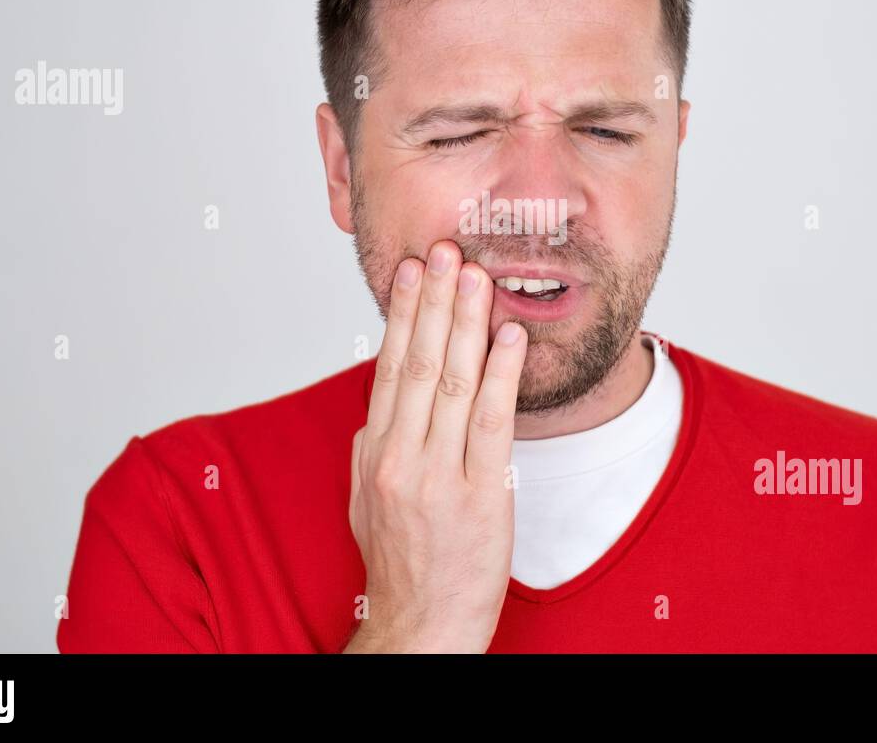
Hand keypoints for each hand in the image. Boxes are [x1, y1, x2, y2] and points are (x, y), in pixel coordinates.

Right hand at [343, 239, 526, 652]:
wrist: (422, 625)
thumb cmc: (400, 562)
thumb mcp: (367, 499)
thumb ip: (375, 445)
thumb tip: (383, 400)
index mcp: (376, 452)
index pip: (390, 367)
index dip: (402, 315)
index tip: (412, 272)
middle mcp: (402, 458)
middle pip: (420, 363)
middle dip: (434, 302)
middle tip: (445, 251)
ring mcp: (440, 476)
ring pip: (454, 383)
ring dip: (466, 323)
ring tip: (477, 276)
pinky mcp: (482, 495)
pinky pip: (492, 423)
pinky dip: (501, 374)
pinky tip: (508, 336)